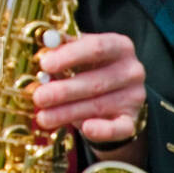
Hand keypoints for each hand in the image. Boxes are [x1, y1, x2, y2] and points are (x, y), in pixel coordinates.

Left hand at [30, 33, 145, 147]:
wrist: (112, 92)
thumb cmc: (87, 66)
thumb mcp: (77, 51)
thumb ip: (63, 46)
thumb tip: (46, 41)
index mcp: (119, 46)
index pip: (96, 47)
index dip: (69, 56)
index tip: (45, 64)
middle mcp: (131, 70)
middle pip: (95, 82)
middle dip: (63, 91)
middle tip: (39, 97)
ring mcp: (134, 97)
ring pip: (98, 106)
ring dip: (67, 113)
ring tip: (43, 117)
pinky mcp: (133, 120)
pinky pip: (120, 128)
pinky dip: (103, 130)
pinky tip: (86, 129)